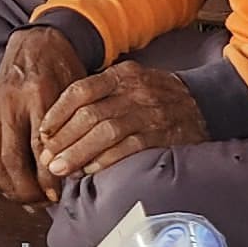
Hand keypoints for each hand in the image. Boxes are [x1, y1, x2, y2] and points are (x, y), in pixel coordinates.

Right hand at [0, 26, 88, 203]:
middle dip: (24, 188)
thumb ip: (71, 129)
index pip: (39, 148)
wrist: (38, 42)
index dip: (47, 178)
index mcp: (37, 95)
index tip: (56, 194)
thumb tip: (69, 170)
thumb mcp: (76, 94)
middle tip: (40, 201)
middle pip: (9, 158)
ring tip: (24, 197)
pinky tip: (8, 182)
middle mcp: (10, 103)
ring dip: (5, 184)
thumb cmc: (63, 69)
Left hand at [36, 61, 210, 181]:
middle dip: (63, 139)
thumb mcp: (129, 84)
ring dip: (79, 153)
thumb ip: (99, 96)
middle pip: (90, 115)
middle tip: (46, 158)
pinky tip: (90, 171)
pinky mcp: (163, 135)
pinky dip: (107, 160)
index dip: (58, 113)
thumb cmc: (155, 97)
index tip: (43, 132)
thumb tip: (58, 125)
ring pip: (106, 133)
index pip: (81, 90)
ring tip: (60, 169)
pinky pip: (130, 148)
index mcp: (122, 75)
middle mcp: (135, 91)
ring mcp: (151, 113)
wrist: (205, 103)